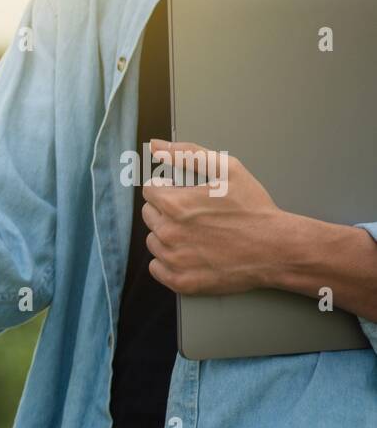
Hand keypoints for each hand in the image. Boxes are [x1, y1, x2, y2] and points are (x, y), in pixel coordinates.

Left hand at [141, 139, 284, 295]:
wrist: (277, 249)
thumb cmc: (254, 210)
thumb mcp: (227, 170)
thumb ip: (187, 154)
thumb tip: (156, 146)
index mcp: (175, 204)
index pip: (150, 191)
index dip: (169, 189)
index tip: (187, 194)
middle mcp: (168, 233)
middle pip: (149, 215)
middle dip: (167, 211)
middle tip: (197, 215)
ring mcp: (173, 259)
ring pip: (153, 241)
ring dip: (168, 236)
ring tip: (199, 234)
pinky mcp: (180, 281)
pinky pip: (157, 267)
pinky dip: (169, 261)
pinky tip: (192, 253)